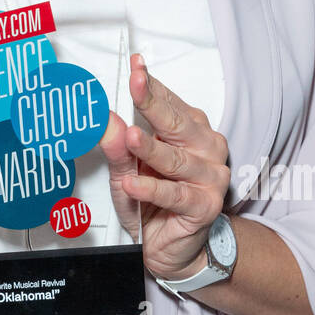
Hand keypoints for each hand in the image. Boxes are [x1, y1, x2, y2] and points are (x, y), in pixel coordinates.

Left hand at [99, 53, 230, 280]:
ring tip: (130, 138)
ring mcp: (209, 176)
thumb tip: (105, 119)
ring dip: (151, 149)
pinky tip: (133, 183)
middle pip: (176, 123)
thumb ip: (117, 147)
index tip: (136, 65)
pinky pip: (176, 194)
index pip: (168, 101)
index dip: (150, 83)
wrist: (170, 249)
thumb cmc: (152, 205)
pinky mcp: (206, 205)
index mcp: (189, 131)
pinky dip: (152, 188)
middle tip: (135, 83)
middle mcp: (205, 148)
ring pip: (176, 159)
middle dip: (152, 102)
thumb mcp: (125, 172)